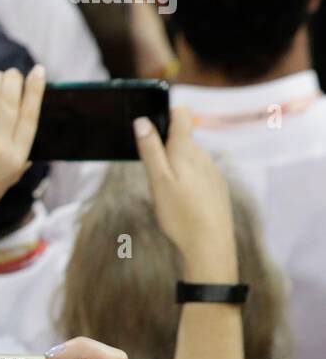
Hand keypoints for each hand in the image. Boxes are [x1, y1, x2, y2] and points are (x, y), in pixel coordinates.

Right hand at [134, 109, 237, 281]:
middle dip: (164, 148)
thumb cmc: (181, 214)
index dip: (166, 113)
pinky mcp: (216, 187)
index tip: (151, 127)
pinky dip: (186, 180)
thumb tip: (142, 121)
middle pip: (182, 138)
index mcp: (186, 151)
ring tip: (166, 192)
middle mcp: (203, 156)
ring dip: (175, 166)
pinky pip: (198, 174)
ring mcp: (212, 172)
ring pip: (189, 158)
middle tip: (151, 174)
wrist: (211, 244)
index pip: (181, 115)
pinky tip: (181, 201)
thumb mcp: (158, 181)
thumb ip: (151, 150)